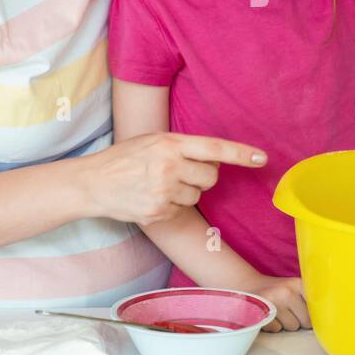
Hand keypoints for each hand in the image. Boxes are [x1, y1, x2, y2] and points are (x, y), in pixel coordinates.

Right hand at [82, 133, 266, 225]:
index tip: (262, 158)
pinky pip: (182, 211)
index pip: (215, 148)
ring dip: (186, 192)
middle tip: (180, 172)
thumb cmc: (126, 158)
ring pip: (198, 196)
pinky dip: (172, 206)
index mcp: (170, 143)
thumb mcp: (153, 141)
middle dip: (203, 176)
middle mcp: (169, 166)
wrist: (93, 183)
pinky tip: (153, 197)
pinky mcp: (158, 212)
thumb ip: (182, 147)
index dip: (241, 154)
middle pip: (212, 177)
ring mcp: (163, 191)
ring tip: (160, 184)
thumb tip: (216, 162)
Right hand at [244, 274, 310, 332]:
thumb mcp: (294, 288)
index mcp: (297, 284)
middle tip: (287, 310)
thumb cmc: (277, 291)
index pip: (316, 309)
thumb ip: (310, 299)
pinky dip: (273, 326)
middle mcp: (286, 291)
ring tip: (277, 311)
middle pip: (306, 322)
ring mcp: (272, 303)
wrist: (249, 285)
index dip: (310, 313)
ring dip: (286, 324)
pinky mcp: (261, 314)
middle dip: (298, 320)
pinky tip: (268, 315)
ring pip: (292, 327)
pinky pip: (277, 330)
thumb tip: (325, 321)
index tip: (305, 310)